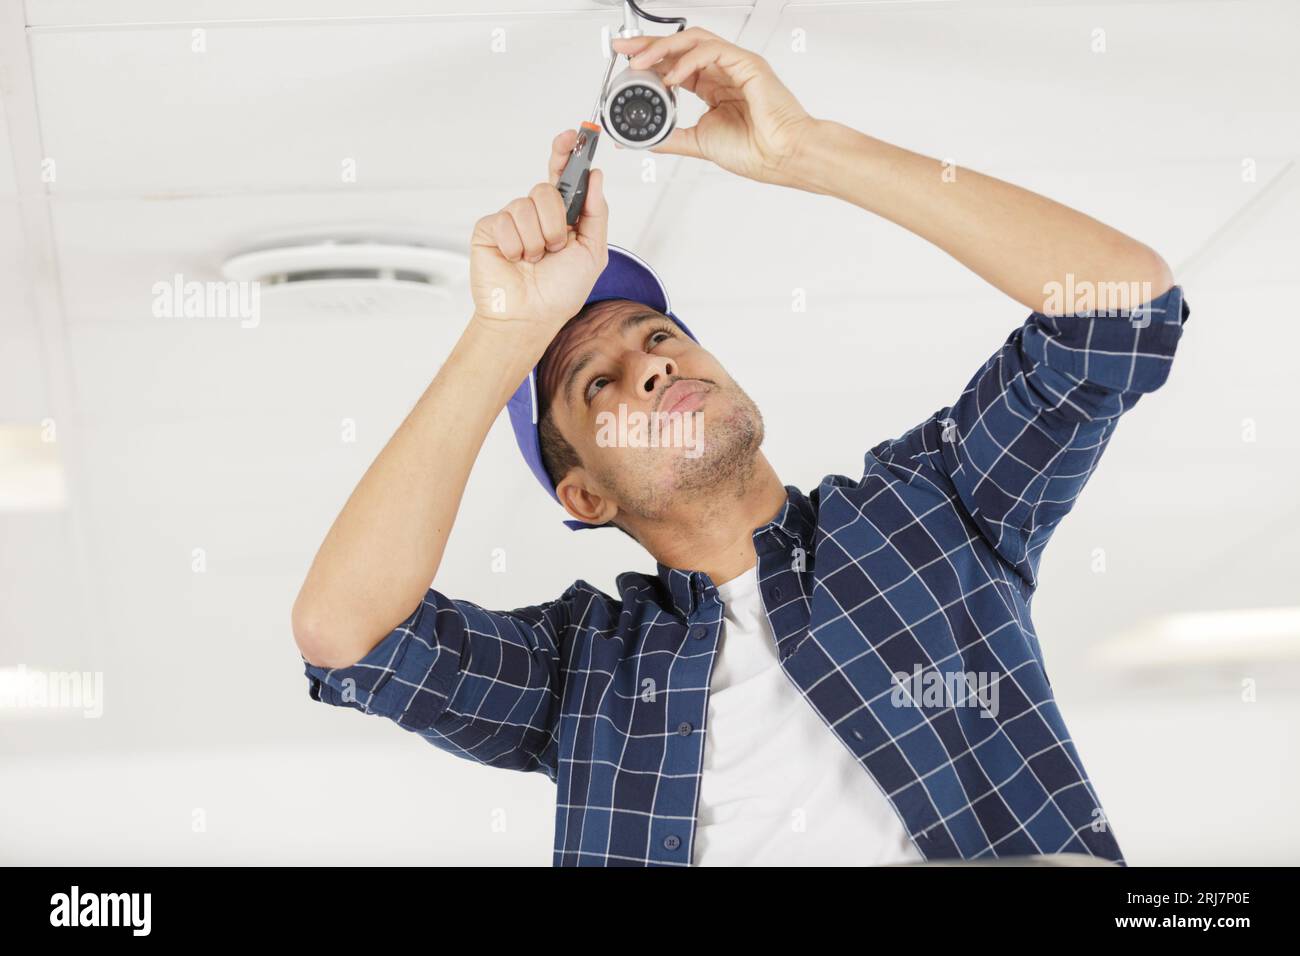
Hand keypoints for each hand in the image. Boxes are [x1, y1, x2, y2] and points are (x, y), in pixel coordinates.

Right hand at [469, 129, 608, 332]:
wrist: (530, 317)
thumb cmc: (561, 292)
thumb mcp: (592, 252)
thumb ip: (595, 212)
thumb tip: (596, 175)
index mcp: (561, 216)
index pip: (561, 176)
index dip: (565, 153)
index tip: (573, 134)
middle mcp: (535, 214)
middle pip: (545, 190)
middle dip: (555, 224)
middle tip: (553, 250)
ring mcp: (511, 220)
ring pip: (525, 205)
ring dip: (535, 240)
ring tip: (532, 261)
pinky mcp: (489, 229)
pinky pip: (504, 221)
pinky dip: (513, 245)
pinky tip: (513, 260)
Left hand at [610, 27, 817, 186]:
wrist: (782, 157)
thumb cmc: (755, 151)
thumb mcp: (699, 142)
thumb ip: (671, 137)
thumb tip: (643, 139)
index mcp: (713, 87)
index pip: (675, 64)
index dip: (649, 60)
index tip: (625, 63)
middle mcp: (723, 72)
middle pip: (680, 46)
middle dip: (648, 44)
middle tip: (623, 47)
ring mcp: (736, 65)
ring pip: (694, 40)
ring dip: (663, 47)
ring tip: (640, 61)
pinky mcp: (747, 63)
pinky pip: (712, 51)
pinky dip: (688, 61)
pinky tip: (672, 78)